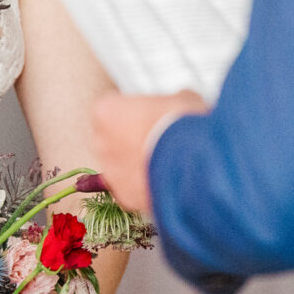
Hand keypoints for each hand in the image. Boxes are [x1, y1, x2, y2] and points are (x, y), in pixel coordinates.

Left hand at [91, 90, 207, 212]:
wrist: (192, 160)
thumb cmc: (180, 124)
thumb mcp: (181, 98)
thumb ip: (169, 102)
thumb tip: (180, 104)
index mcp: (106, 111)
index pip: (111, 109)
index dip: (132, 112)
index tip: (149, 115)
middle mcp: (101, 142)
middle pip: (111, 139)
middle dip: (130, 139)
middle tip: (157, 137)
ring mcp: (111, 171)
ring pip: (120, 166)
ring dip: (137, 164)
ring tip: (165, 160)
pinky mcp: (125, 195)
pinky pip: (133, 188)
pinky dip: (146, 185)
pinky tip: (167, 178)